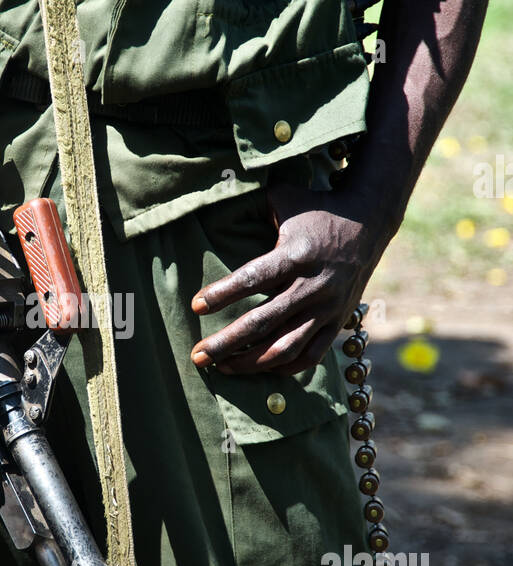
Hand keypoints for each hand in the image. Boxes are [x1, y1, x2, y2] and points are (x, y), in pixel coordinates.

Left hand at [190, 180, 393, 377]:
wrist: (369, 222)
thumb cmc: (316, 208)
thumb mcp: (284, 198)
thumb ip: (250, 206)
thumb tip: (212, 201)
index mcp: (295, 255)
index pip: (254, 279)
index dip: (223, 294)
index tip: (196, 305)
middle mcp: (311, 286)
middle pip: (263, 323)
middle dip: (226, 343)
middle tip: (197, 355)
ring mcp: (327, 308)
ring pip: (285, 348)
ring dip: (250, 364)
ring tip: (222, 367)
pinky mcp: (338, 321)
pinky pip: (310, 356)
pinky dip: (283, 367)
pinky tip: (259, 367)